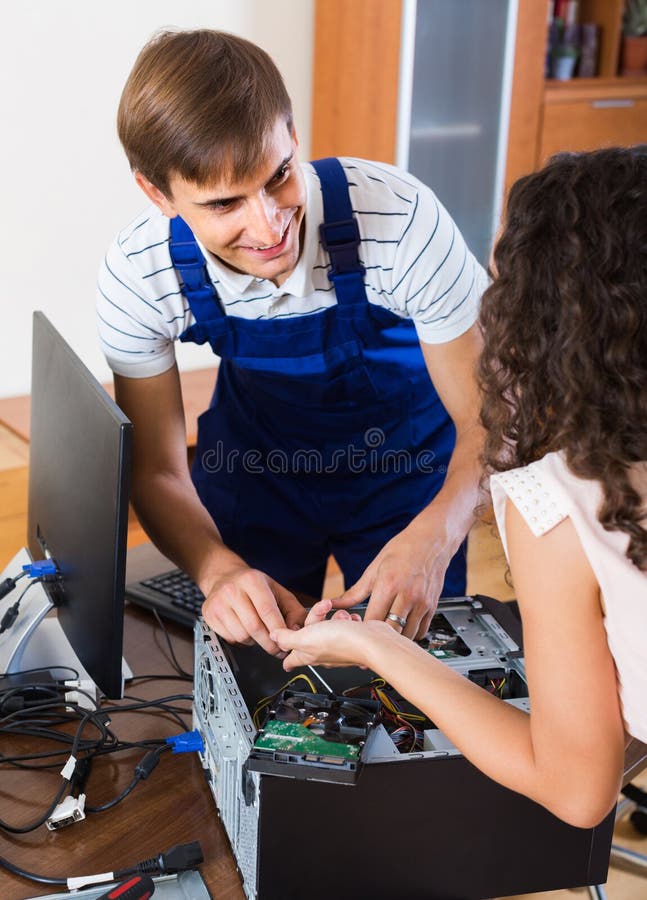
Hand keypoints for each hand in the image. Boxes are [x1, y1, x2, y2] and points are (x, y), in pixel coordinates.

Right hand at [201, 562, 306, 655]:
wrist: (223, 577)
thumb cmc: (253, 586)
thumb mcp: (277, 590)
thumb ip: (293, 609)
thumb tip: (296, 630)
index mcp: (252, 581)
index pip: (267, 611)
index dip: (278, 630)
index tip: (286, 643)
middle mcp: (232, 590)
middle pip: (254, 627)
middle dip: (269, 643)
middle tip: (277, 649)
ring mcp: (218, 603)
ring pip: (242, 635)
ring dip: (254, 641)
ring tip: (259, 634)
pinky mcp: (209, 615)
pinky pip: (230, 638)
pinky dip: (241, 640)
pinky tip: (245, 631)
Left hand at [271, 599, 389, 670]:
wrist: (372, 641)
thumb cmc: (343, 643)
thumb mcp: (306, 638)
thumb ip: (286, 638)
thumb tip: (273, 638)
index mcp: (308, 655)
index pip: (291, 660)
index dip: (285, 658)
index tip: (282, 661)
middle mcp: (322, 652)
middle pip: (309, 631)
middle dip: (316, 616)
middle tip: (323, 609)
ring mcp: (337, 645)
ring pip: (327, 624)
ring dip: (334, 616)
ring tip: (342, 617)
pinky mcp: (351, 637)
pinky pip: (344, 623)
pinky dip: (347, 619)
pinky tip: (352, 620)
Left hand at [332, 519, 450, 639]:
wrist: (432, 540)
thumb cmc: (402, 550)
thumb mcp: (374, 567)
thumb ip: (355, 591)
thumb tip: (335, 604)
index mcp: (388, 584)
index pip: (372, 619)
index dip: (363, 629)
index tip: (357, 631)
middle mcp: (407, 595)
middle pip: (390, 631)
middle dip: (379, 637)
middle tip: (371, 636)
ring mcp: (422, 602)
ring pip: (407, 635)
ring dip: (396, 637)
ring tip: (387, 632)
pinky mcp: (433, 606)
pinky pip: (421, 631)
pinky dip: (411, 633)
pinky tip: (402, 626)